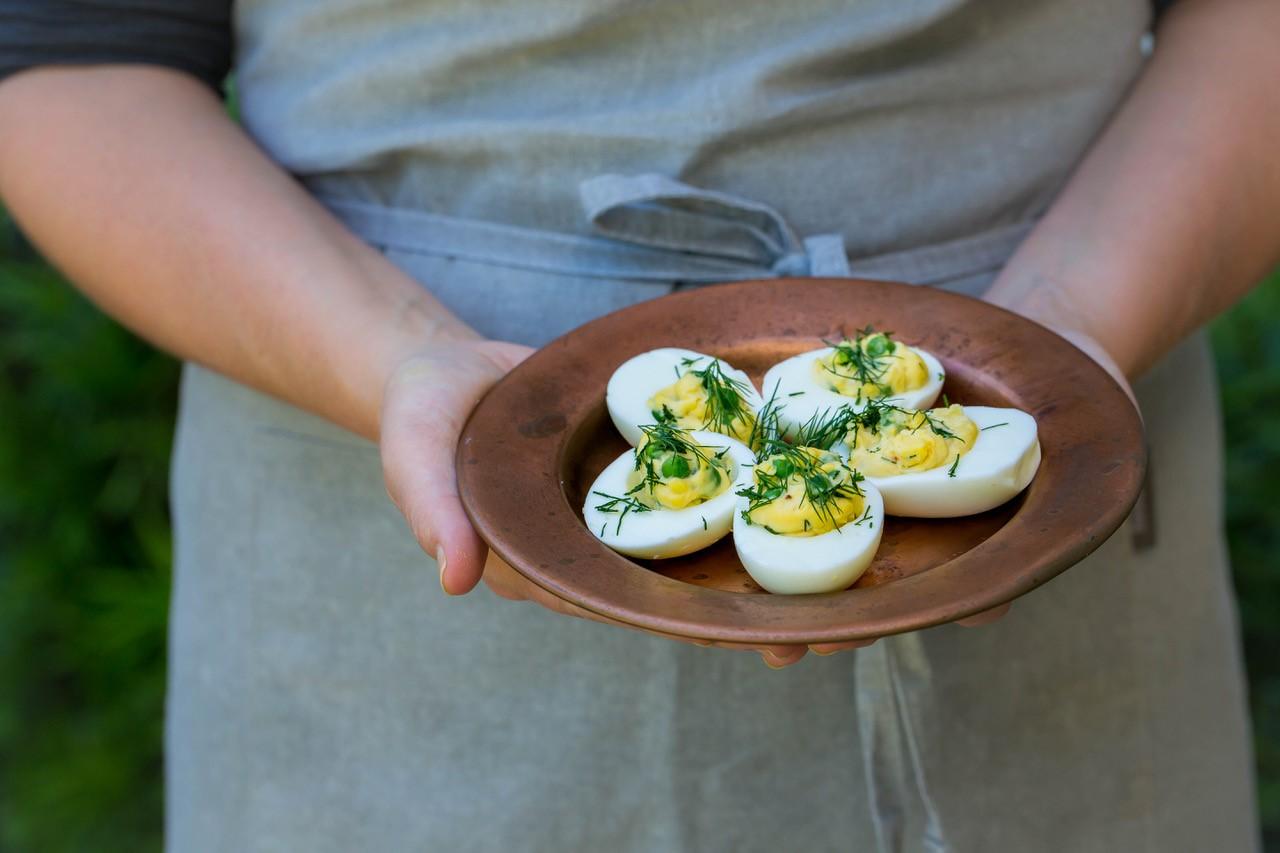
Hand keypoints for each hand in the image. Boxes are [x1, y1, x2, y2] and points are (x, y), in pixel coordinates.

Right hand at [378, 335, 839, 667]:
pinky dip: (756, 485)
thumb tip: (454, 579)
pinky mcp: (648, 465)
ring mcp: (628, 506)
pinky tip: (818, 484)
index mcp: (548, 563)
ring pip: (706, 542)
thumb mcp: (416, 452)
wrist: (456, 367)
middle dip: (753, 610)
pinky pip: (706, 478)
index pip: (626, 603)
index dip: (689, 625)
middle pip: (682, 587)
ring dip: (774, 560)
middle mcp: (597, 545)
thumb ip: (431, 509)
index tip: (753, 641)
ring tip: (854, 582)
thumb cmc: (426, 413)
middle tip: (834, 632)